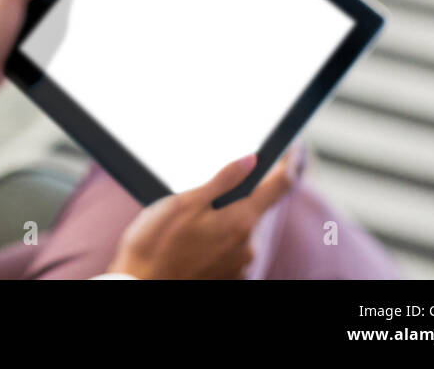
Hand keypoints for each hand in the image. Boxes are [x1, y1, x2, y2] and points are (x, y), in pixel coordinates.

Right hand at [107, 148, 298, 278]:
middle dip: (237, 196)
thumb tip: (251, 160)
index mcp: (240, 221)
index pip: (281, 186)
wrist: (141, 285)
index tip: (292, 149)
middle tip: (201, 195)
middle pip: (255, 208)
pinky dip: (215, 241)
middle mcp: (248, 246)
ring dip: (222, 220)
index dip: (291, 163)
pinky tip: (189, 243)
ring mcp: (240, 265)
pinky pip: (230, 250)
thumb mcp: (183, 203)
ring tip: (185, 225)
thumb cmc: (155, 245)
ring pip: (239, 229)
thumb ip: (222, 181)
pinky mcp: (229, 278)